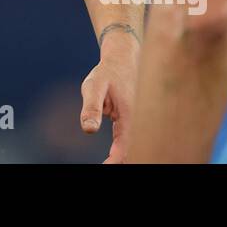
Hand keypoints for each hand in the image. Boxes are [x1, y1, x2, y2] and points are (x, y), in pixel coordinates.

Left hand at [80, 28, 139, 162]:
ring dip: (121, 156)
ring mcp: (135, 121)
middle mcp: (137, 121)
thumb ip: (91, 107)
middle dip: (120, 160)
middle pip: (132, 150)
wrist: (122, 59)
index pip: (125, 147)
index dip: (116, 160)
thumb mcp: (94, 86)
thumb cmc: (107, 72)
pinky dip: (121, 150)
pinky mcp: (130, 120)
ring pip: (132, 146)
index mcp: (130, 116)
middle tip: (106, 166)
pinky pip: (128, 140)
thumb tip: (89, 130)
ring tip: (107, 163)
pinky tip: (111, 158)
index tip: (105, 167)